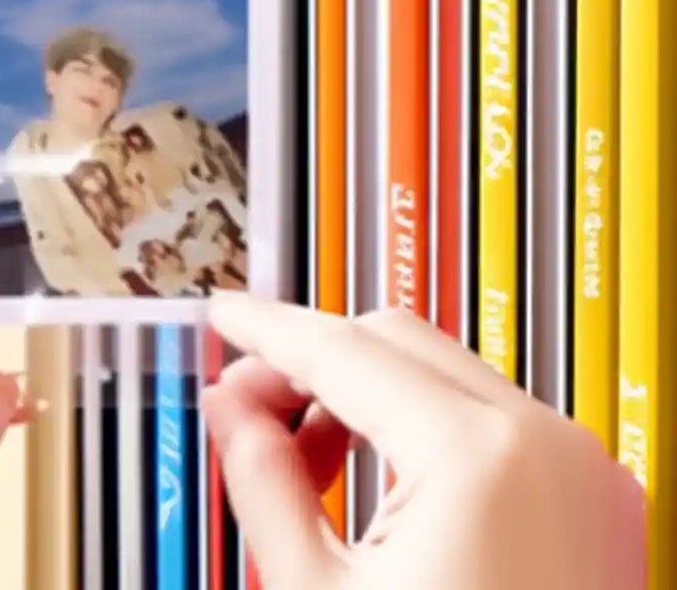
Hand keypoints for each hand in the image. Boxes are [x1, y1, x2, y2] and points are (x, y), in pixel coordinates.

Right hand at [201, 294, 646, 589]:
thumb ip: (262, 480)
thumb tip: (230, 408)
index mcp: (478, 455)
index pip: (342, 348)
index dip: (265, 330)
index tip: (225, 317)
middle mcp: (547, 444)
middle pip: (397, 339)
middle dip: (311, 362)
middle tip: (246, 408)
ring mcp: (584, 472)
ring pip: (445, 376)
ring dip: (365, 395)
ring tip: (305, 465)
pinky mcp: (595, 503)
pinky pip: (489, 425)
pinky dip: (420, 432)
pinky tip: (373, 487)